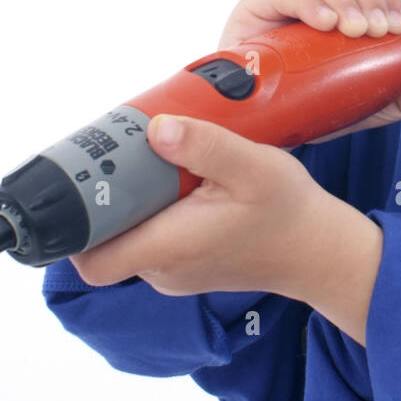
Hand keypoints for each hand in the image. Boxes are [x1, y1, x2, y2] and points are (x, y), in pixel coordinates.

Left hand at [69, 112, 333, 298]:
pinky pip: (156, 238)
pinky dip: (159, 210)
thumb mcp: (253, 166)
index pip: (92, 258)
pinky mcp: (190, 265)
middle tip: (129, 156)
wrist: (323, 251)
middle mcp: (165, 269)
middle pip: (108, 240)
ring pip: (132, 237)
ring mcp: (176, 272)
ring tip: (161, 164)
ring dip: (138, 202)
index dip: (77, 225)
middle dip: (111, 199)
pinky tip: (184, 182)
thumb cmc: (290, 213)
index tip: (91, 182)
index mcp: (171, 248)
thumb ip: (204, 145)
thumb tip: (156, 128)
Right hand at [219, 0, 400, 143]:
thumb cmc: (304, 107)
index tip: (397, 27)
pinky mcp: (254, 6)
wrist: (253, 130)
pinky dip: (308, 2)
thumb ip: (396, 98)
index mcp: (337, 6)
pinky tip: (323, 23)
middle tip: (378, 30)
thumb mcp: (358, 107)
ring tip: (352, 29)